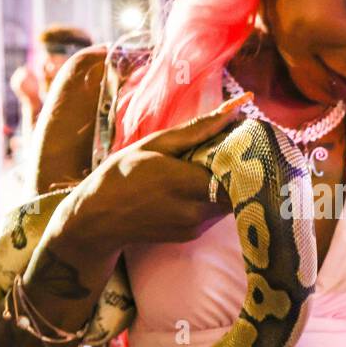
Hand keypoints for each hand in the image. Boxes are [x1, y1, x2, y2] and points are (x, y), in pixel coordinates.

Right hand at [59, 93, 251, 251]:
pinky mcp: (192, 235)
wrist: (97, 218)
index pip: (240, 171)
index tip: (246, 139)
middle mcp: (196, 210)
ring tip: (211, 165)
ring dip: (228, 183)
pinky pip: (216, 213)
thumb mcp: (155, 144)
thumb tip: (234, 111)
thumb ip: (198, 130)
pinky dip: (215, 196)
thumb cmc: (121, 175)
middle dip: (241, 168)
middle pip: (240, 188)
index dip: (248, 155)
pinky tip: (198, 184)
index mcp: (187, 183)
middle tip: (233, 149)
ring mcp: (195, 227)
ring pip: (230, 202)